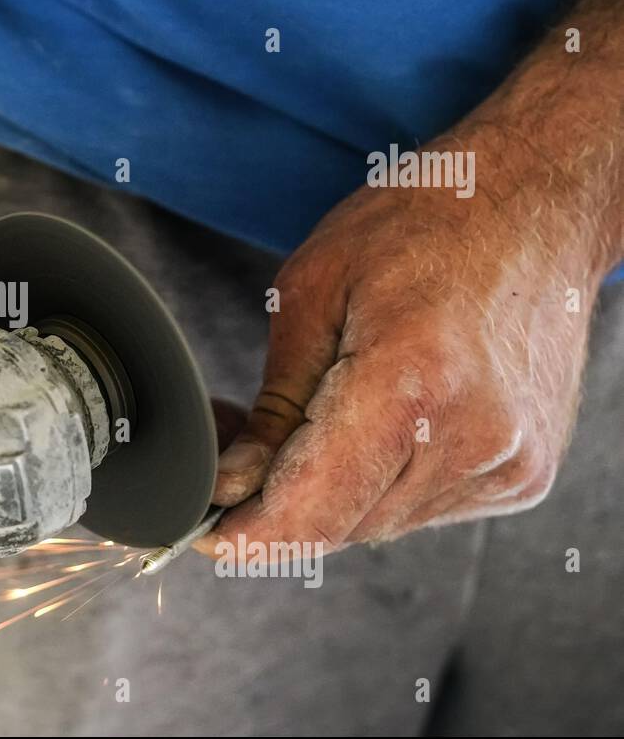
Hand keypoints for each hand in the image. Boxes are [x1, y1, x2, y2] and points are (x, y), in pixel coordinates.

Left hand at [201, 123, 604, 554]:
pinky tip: (371, 428)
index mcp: (413, 385)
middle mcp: (474, 438)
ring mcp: (509, 463)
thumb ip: (274, 408)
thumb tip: (232, 484)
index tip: (200, 533)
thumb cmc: (421, 223)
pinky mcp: (527, 473)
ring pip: (378, 525)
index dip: (246, 535)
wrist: (537, 202)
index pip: (310, 509)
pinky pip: (422, 509)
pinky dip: (379, 485)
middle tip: (236, 458)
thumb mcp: (312, 293)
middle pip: (339, 527)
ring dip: (329, 496)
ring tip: (308, 426)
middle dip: (275, 506)